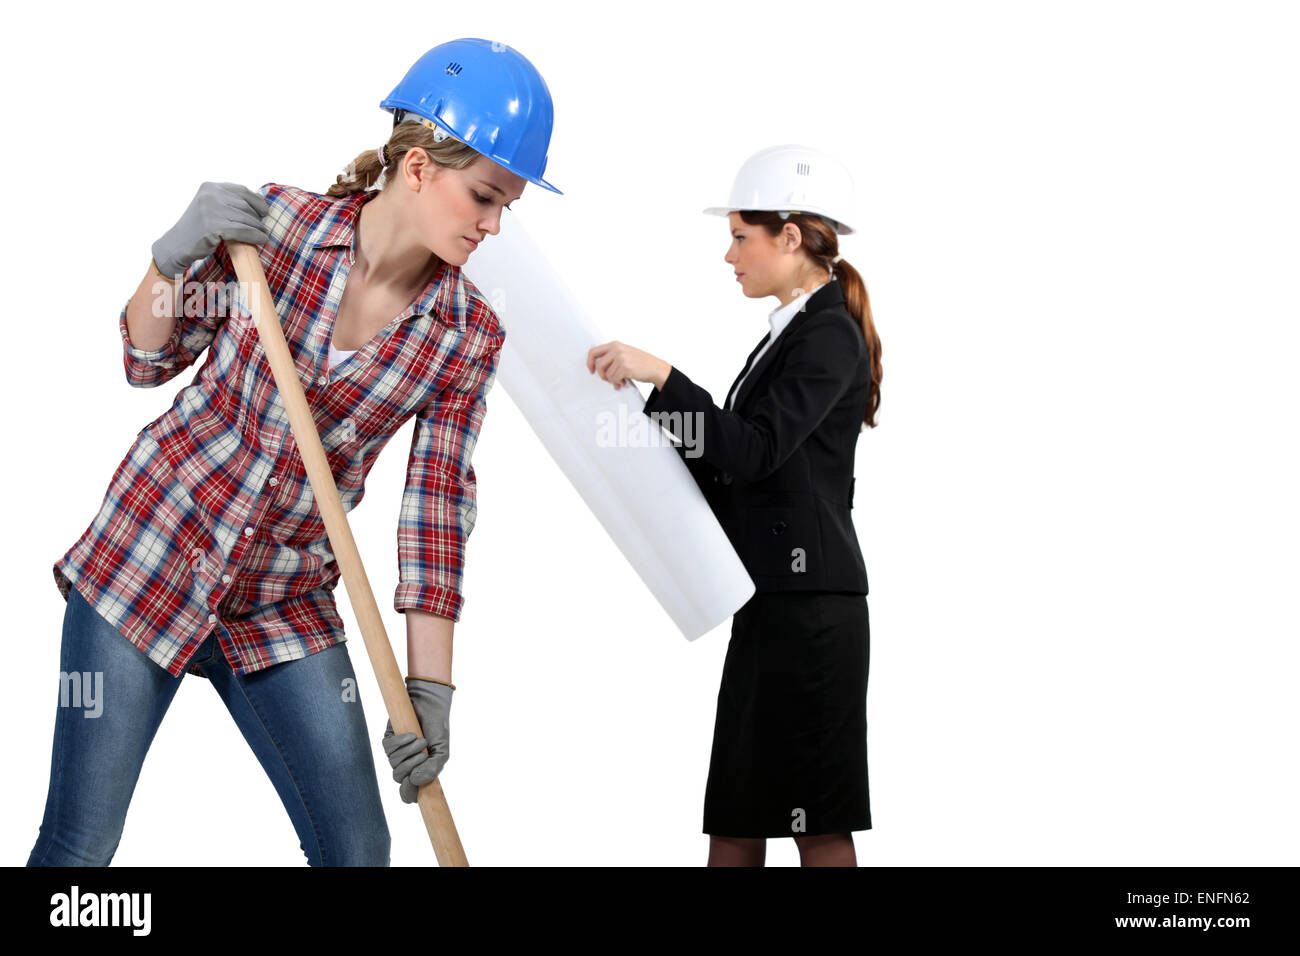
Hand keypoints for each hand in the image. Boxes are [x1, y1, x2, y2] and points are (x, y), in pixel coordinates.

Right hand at [152, 181, 270, 278]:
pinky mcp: (213, 227)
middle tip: (262, 227)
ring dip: (258, 228)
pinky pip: (243, 231)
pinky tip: (261, 239)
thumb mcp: (209, 206)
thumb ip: (227, 201)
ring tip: (263, 234)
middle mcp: (210, 196)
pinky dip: (255, 236)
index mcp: (209, 187)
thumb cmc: (197, 228)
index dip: (257, 201)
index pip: (241, 190)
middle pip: (245, 206)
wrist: (176, 244)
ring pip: (246, 219)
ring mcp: (211, 210)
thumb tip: (258, 202)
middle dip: (256, 218)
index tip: (264, 211)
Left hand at [381, 677, 452, 802]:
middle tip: (424, 752)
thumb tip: (416, 781)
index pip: (408, 794)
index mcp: (419, 773)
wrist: (431, 705)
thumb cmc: (438, 729)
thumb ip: (433, 769)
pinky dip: (400, 741)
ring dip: (408, 751)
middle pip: (398, 777)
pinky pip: (388, 748)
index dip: (408, 792)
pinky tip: (411, 734)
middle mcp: (406, 766)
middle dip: (411, 765)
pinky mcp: (389, 740)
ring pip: (393, 762)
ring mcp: (396, 754)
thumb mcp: (442, 751)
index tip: (414, 782)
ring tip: (421, 740)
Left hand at [586, 341, 670, 389]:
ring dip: (613, 380)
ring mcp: (621, 357)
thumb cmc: (640, 362)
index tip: (592, 371)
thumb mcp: (624, 353)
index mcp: (614, 344)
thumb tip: (597, 368)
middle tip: (608, 379)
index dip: (589, 363)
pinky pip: (614, 379)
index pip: (593, 351)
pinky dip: (618, 382)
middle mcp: (616, 349)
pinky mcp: (625, 367)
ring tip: (620, 380)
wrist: (655, 367)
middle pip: (599, 365)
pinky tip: (624, 381)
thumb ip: (611, 357)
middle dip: (602, 375)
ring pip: (607, 374)